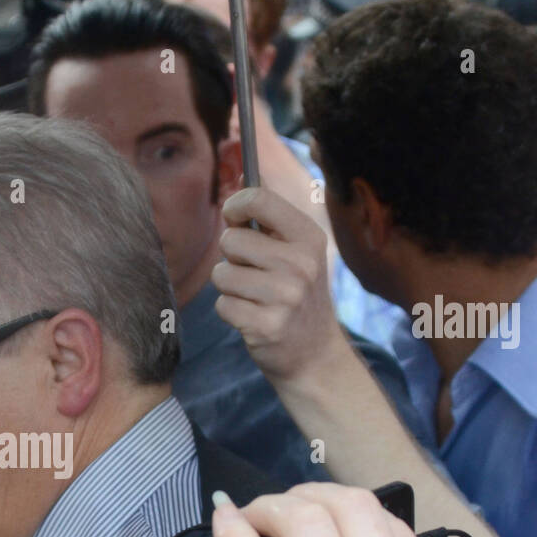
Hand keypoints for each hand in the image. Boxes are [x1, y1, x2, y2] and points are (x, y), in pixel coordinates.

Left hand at [211, 187, 348, 385]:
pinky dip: (229, 311)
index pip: (259, 199)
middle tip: (253, 273)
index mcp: (309, 237)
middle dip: (231, 257)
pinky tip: (252, 317)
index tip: (233, 218)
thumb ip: (269, 222)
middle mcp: (300, 264)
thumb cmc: (296, 296)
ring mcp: (285, 296)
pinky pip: (221, 304)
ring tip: (254, 297)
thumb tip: (237, 181)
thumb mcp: (298, 253)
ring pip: (221, 274)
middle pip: (231, 240)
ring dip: (228, 287)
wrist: (314, 354)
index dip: (235, 206)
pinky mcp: (266, 325)